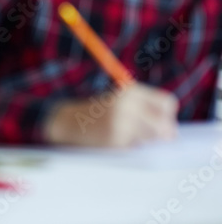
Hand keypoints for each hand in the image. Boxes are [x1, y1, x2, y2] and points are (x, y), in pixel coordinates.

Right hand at [43, 83, 178, 147]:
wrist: (65, 120)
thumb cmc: (98, 113)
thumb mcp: (120, 102)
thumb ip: (145, 110)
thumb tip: (172, 133)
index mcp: (130, 91)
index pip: (167, 103)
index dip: (167, 115)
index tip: (159, 120)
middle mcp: (127, 105)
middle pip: (165, 125)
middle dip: (162, 134)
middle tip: (149, 136)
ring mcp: (121, 122)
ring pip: (153, 139)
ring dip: (146, 141)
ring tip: (129, 137)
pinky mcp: (114, 139)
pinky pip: (136, 148)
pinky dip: (131, 148)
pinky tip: (116, 142)